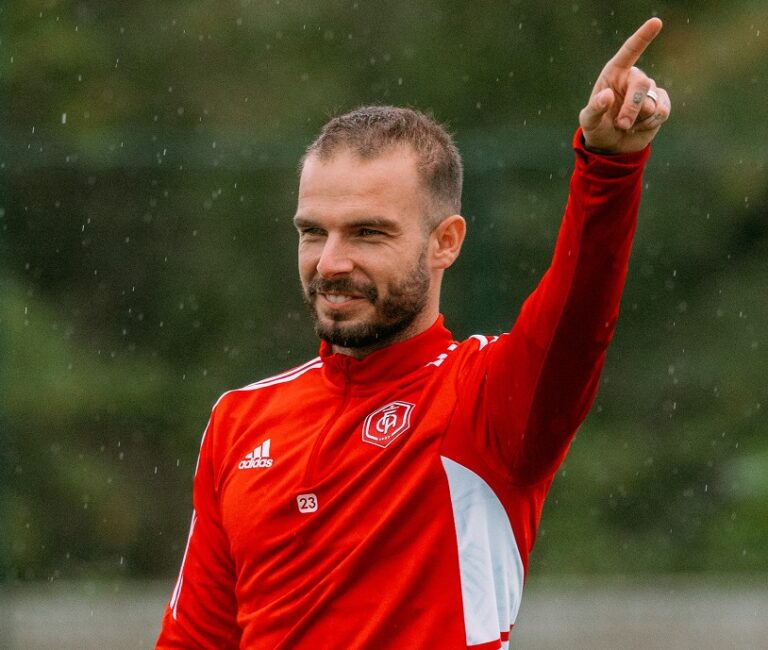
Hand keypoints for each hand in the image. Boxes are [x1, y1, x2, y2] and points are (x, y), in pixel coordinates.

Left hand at [579, 18, 670, 153]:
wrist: (611, 145)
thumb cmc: (597, 127)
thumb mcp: (589, 121)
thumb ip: (595, 108)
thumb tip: (607, 95)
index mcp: (615, 73)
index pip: (630, 51)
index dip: (643, 36)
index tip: (656, 22)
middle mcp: (633, 78)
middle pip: (642, 84)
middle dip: (632, 107)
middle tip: (622, 124)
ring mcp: (649, 90)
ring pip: (652, 102)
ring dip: (638, 119)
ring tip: (626, 126)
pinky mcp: (661, 104)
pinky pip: (662, 111)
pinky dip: (649, 124)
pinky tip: (639, 127)